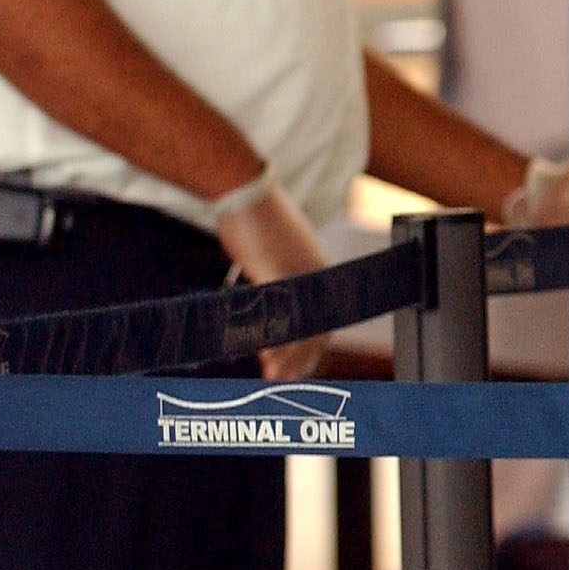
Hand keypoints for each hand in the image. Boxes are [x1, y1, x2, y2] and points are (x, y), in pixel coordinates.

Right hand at [216, 178, 331, 379]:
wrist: (244, 190)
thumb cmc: (254, 219)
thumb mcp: (272, 254)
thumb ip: (276, 278)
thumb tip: (266, 297)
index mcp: (318, 271)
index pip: (324, 318)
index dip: (312, 345)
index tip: (299, 366)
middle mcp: (316, 275)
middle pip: (319, 327)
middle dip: (302, 358)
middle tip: (286, 379)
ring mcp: (298, 274)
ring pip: (300, 325)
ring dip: (288, 354)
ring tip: (274, 375)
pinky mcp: (276, 270)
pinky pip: (279, 310)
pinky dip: (275, 334)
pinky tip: (266, 352)